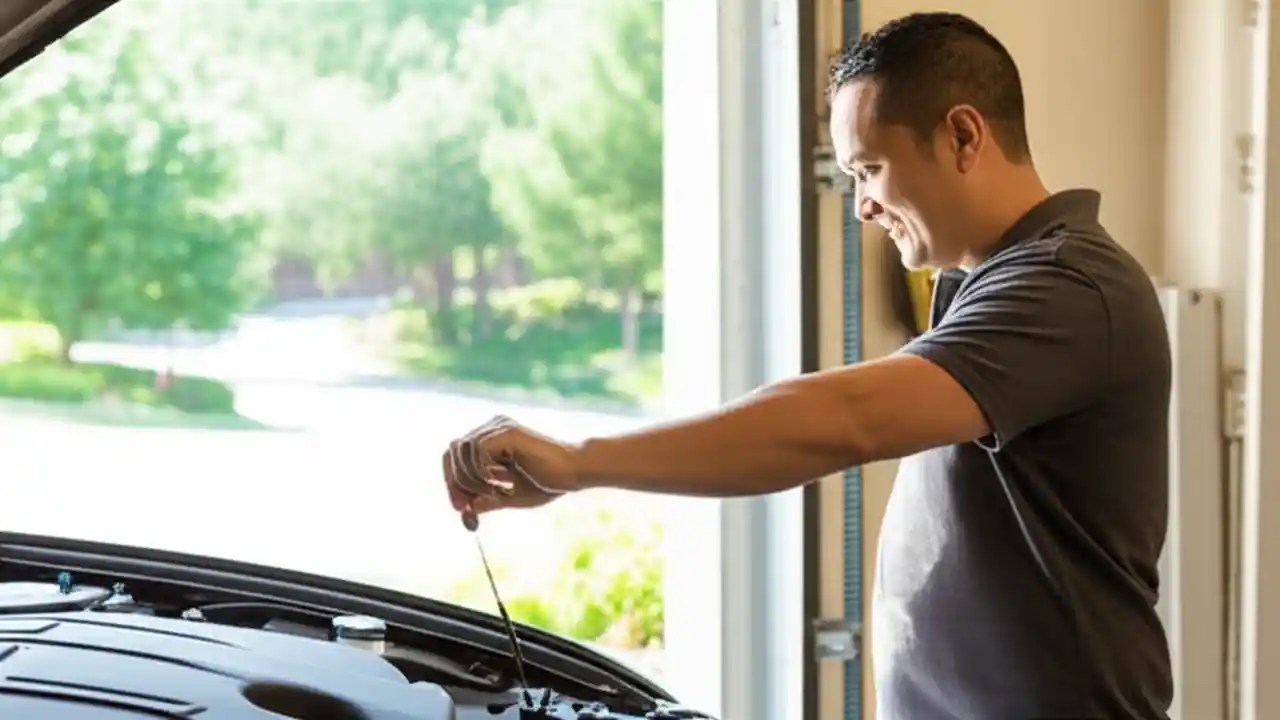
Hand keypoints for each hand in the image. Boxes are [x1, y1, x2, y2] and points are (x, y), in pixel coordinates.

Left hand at [442, 415, 580, 526]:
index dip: (451, 481)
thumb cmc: (548, 483)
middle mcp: (492, 427)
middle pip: (452, 451)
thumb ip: (487, 500)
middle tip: (464, 506)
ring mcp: (499, 427)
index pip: (454, 455)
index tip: (460, 507)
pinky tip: (500, 484)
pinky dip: (481, 473)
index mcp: (491, 439)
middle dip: (454, 482)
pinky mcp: (507, 431)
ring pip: (461, 451)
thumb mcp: (510, 497)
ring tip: (494, 493)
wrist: (574, 472)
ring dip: (470, 480)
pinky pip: (477, 451)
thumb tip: (465, 510)